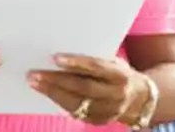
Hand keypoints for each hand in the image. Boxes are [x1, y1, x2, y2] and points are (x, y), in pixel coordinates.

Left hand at [27, 54, 148, 125]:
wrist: (140, 99)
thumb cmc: (119, 73)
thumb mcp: (113, 62)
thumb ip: (94, 60)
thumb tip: (63, 53)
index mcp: (120, 75)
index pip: (96, 68)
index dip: (76, 63)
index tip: (55, 58)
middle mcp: (116, 94)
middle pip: (82, 88)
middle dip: (56, 80)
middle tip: (34, 73)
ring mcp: (108, 111)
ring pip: (76, 103)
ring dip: (52, 93)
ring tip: (34, 83)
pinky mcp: (100, 121)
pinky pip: (76, 113)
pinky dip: (59, 102)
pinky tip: (47, 93)